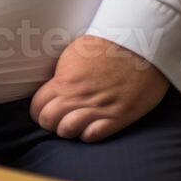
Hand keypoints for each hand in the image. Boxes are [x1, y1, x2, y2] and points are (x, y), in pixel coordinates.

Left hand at [29, 35, 168, 143]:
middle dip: (51, 124)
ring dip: (69, 130)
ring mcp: (97, 107)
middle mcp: (77, 95)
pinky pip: (93, 136)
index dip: (40, 112)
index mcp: (65, 79)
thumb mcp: (76, 54)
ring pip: (67, 130)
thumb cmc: (108, 46)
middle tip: (60, 120)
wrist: (142, 45)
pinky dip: (89, 136)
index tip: (47, 112)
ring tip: (77, 126)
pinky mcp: (119, 116)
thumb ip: (63, 75)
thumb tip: (53, 87)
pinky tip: (93, 128)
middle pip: (48, 121)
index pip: (37, 106)